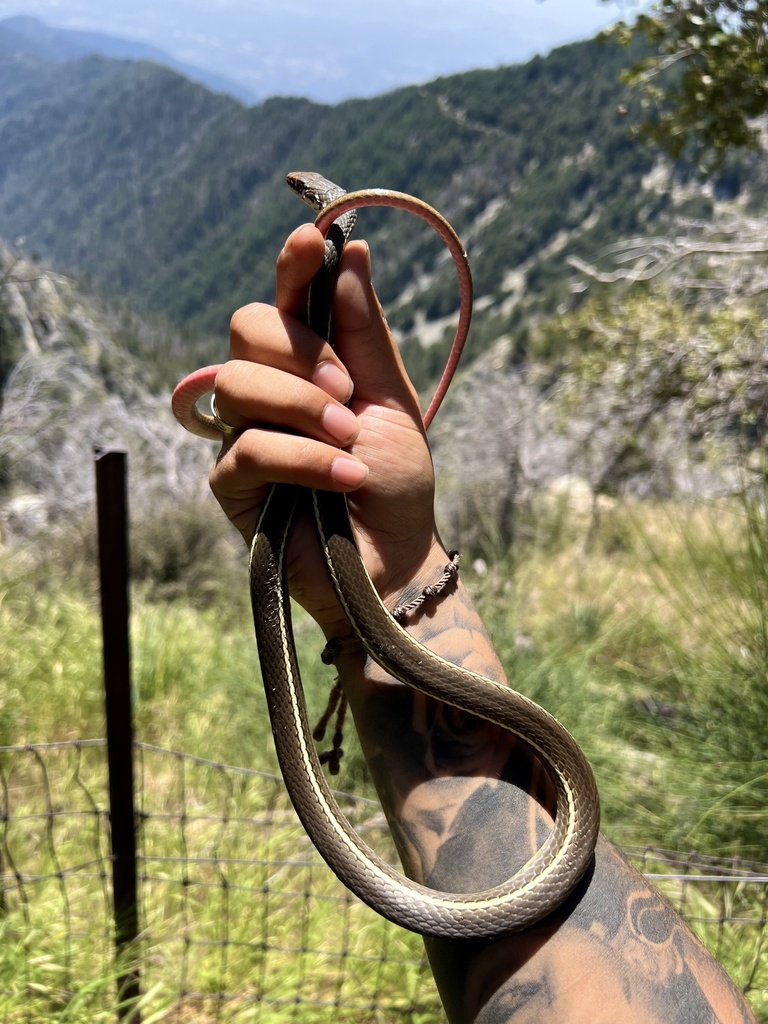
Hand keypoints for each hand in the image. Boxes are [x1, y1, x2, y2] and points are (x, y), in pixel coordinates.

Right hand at [209, 223, 443, 635]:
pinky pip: (248, 447)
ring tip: (349, 440)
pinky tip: (343, 477)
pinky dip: (303, 458)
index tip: (312, 237)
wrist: (392, 562)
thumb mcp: (391, 400)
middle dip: (300, 351)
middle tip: (347, 393)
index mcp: (309, 365)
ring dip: (302, 406)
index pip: (286, 299)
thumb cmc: (394, 484)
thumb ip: (366, 332)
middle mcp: (269, 391)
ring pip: (238, 381)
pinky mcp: (230, 484)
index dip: (292, 264)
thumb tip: (351, 251)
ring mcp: (243, 434)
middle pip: (246, 326)